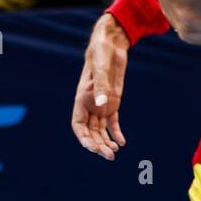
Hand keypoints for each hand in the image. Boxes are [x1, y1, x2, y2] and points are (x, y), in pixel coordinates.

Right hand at [71, 13, 129, 159]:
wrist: (111, 43)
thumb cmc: (101, 52)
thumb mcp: (102, 66)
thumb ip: (102, 85)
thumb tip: (103, 105)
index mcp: (81, 98)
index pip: (78, 125)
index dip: (83, 138)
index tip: (92, 148)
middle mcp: (90, 104)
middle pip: (90, 131)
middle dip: (97, 145)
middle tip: (109, 156)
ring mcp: (101, 104)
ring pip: (101, 129)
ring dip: (106, 142)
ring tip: (114, 152)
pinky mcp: (113, 102)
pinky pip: (113, 122)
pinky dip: (116, 132)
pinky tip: (122, 142)